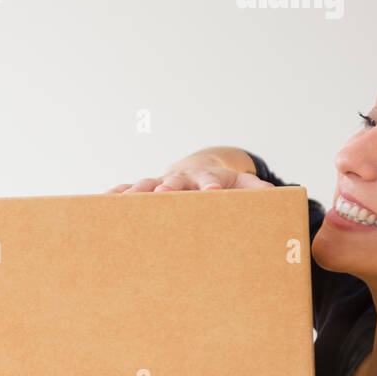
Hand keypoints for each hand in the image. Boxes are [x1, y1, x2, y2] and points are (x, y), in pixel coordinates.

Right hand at [106, 168, 275, 193]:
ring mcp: (160, 184)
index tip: (211, 192)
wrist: (200, 170)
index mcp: (208, 180)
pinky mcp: (144, 192)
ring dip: (135, 194)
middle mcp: (182, 179)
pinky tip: (99, 205)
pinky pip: (126, 194)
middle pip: (173, 182)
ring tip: (122, 202)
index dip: (211, 186)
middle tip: (163, 192)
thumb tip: (277, 196)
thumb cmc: (226, 187)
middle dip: (167, 188)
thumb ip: (256, 192)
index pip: (211, 182)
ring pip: (145, 187)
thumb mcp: (244, 187)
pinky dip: (113, 198)